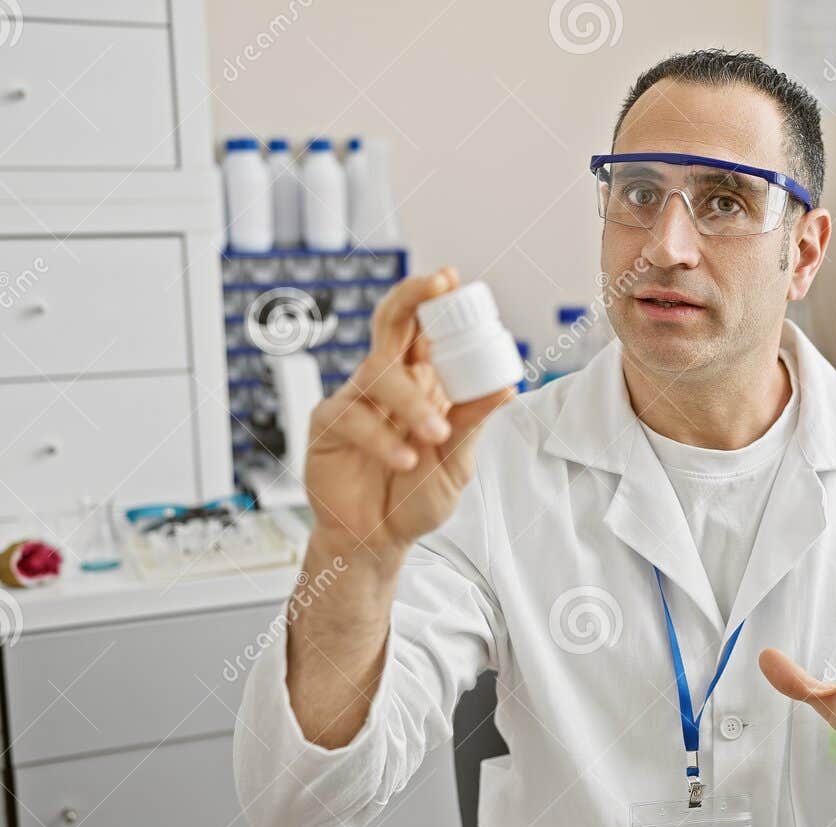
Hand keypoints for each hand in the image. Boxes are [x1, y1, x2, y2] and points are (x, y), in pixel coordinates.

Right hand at [303, 266, 513, 566]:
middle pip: (391, 323)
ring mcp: (356, 400)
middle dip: (411, 297)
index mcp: (421, 383)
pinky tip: (406, 458)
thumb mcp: (457, 463)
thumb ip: (473, 423)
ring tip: (437, 434)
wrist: (379, 541)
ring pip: (379, 373)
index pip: (424, 329)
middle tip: (438, 285)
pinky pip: (354, 417)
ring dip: (412, 401)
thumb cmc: (416, 498)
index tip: (452, 277)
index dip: (432, 299)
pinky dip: (384, 438)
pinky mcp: (328, 425)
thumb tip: (506, 386)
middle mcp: (387, 383)